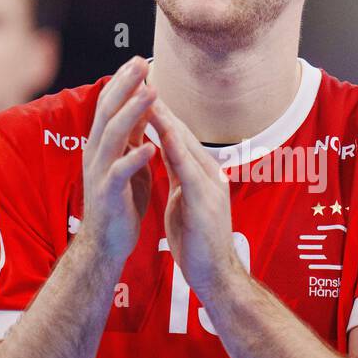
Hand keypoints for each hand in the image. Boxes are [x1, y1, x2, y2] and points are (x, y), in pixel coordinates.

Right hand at [79, 56, 157, 262]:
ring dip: (132, 113)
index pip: (109, 105)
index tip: (139, 61)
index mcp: (102, 145)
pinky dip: (134, 158)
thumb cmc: (120, 202)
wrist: (106, 243)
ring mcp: (100, 173)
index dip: (123, 83)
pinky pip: (120, 173)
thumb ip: (130, 137)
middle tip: (142, 64)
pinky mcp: (108, 194)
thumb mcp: (127, 162)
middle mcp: (96, 154)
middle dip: (125, 87)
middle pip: (107, 112)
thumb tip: (140, 107)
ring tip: (151, 94)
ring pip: (113, 136)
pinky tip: (149, 147)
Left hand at [148, 97, 243, 304]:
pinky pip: (189, 171)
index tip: (142, 92)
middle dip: (162, 108)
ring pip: (187, 146)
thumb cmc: (198, 241)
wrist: (216, 276)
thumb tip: (168, 153)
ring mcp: (211, 187)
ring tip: (149, 98)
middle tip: (143, 81)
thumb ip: (178, 175)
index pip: (179, 138)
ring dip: (168, 120)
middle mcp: (211, 174)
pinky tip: (165, 134)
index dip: (161, 114)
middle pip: (183, 134)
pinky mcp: (206, 202)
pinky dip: (177, 150)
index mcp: (204, 175)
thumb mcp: (185, 200)